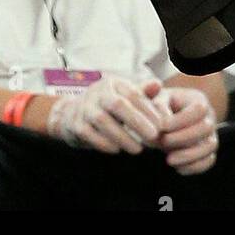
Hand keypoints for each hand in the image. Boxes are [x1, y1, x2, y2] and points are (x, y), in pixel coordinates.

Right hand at [45, 77, 164, 154]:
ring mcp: (84, 107)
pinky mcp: (75, 123)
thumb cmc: (107, 106)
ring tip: (137, 149)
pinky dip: (103, 143)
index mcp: (113, 84)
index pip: (132, 94)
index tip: (161, 126)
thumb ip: (142, 93)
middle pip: (117, 104)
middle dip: (137, 121)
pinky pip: (88, 133)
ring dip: (121, 136)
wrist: (72, 113)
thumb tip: (158, 84)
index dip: (148, 110)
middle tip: (153, 137)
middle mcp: (97, 92)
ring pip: (102, 120)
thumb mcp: (124, 97)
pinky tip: (117, 150)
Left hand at [151, 86, 218, 174]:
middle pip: (206, 127)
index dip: (181, 120)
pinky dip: (194, 166)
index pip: (198, 110)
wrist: (165, 118)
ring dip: (190, 155)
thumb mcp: (157, 99)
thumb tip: (162, 123)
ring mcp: (210, 135)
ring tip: (169, 160)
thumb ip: (158, 106)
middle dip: (184, 137)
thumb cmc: (160, 106)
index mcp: (198, 100)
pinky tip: (178, 168)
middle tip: (163, 142)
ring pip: (210, 146)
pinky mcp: (208, 152)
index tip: (161, 126)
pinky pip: (209, 161)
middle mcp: (208, 117)